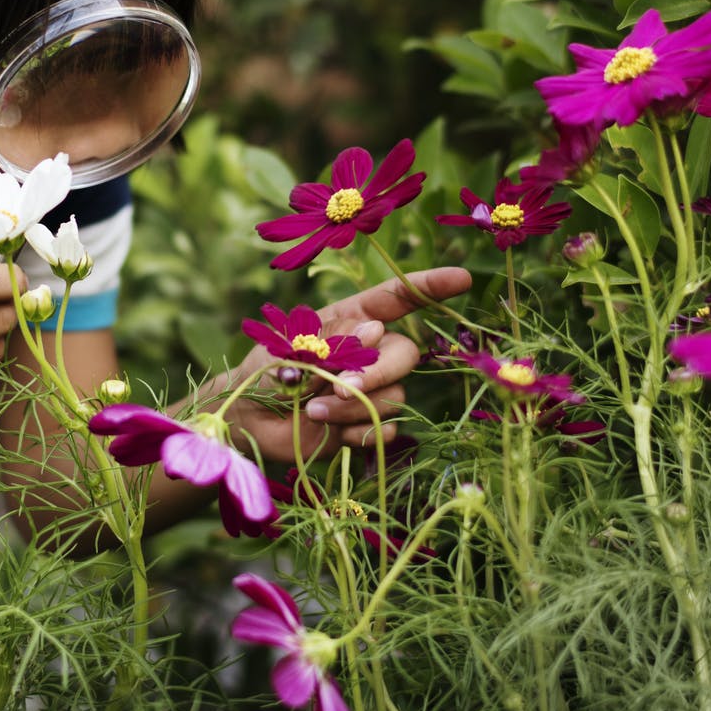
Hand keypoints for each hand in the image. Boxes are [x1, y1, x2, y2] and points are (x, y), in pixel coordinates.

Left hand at [225, 266, 470, 461]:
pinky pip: (386, 428)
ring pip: (394, 395)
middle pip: (405, 354)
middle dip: (378, 373)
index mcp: (352, 320)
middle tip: (341, 389)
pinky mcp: (367, 424)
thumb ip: (332, 341)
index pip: (397, 299)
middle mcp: (369, 352)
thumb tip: (376, 331)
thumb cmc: (266, 369)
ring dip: (354, 407)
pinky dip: (359, 432)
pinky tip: (332, 432)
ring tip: (313, 410)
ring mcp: (372, 390)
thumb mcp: (291, 346)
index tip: (462, 278)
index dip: (430, 287)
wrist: (248, 418)